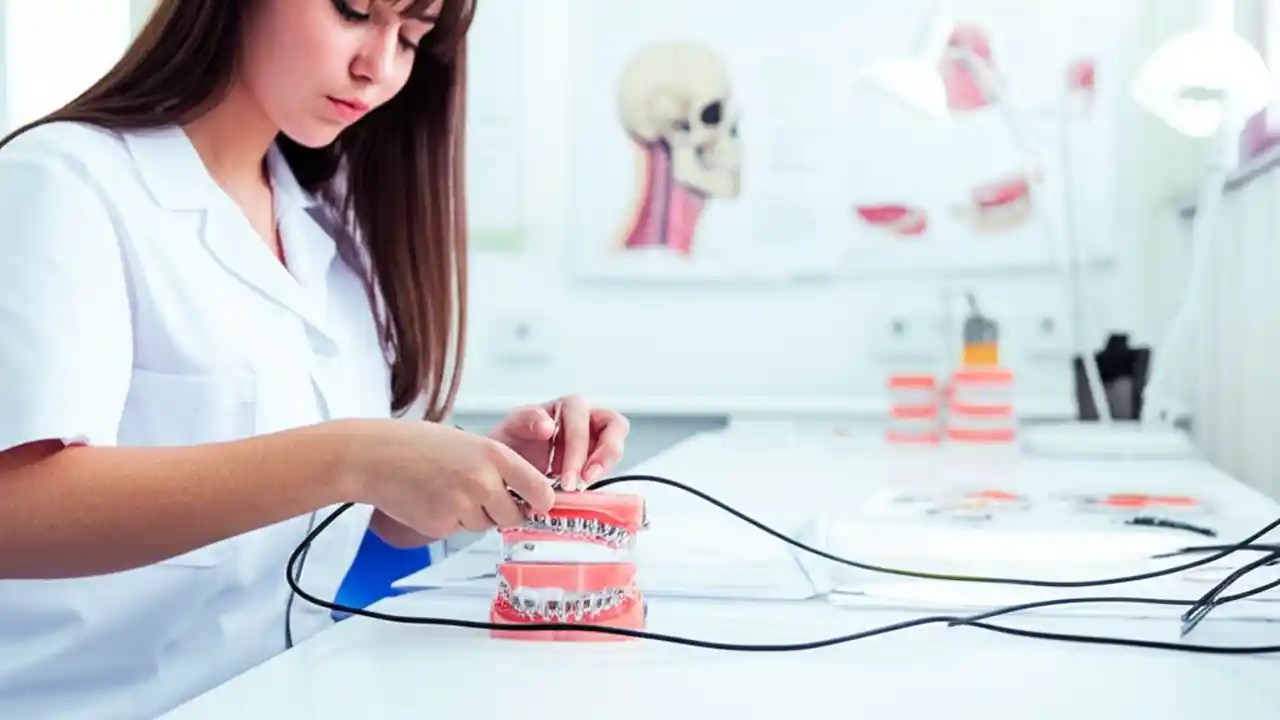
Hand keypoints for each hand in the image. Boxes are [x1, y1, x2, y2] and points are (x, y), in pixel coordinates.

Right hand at [337, 419, 555, 545]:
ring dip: (474, 516)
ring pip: (485, 525)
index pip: (540, 491)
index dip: (542, 502)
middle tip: (480, 495)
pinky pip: (460, 531)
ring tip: (448, 490)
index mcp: (495, 455)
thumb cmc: (420, 446)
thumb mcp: (471, 444)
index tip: (541, 505)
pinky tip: (433, 500)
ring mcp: (462, 505)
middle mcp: (483, 481)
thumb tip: (529, 494)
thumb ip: (499, 467)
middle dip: (503, 512)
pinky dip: (450, 522)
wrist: (375, 456)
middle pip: (515, 516)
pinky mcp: (442, 525)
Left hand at [488, 395, 630, 490]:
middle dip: (601, 453)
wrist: (507, 469)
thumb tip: (548, 426)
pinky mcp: (597, 462)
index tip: (562, 467)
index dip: (577, 438)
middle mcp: (585, 419)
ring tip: (585, 484)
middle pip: (613, 425)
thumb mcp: (509, 429)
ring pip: (617, 444)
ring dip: (605, 465)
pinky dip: (601, 478)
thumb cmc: (510, 444)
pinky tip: (583, 489)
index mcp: (564, 406)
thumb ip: (526, 420)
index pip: (580, 412)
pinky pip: (610, 466)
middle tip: (583, 478)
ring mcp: (595, 440)